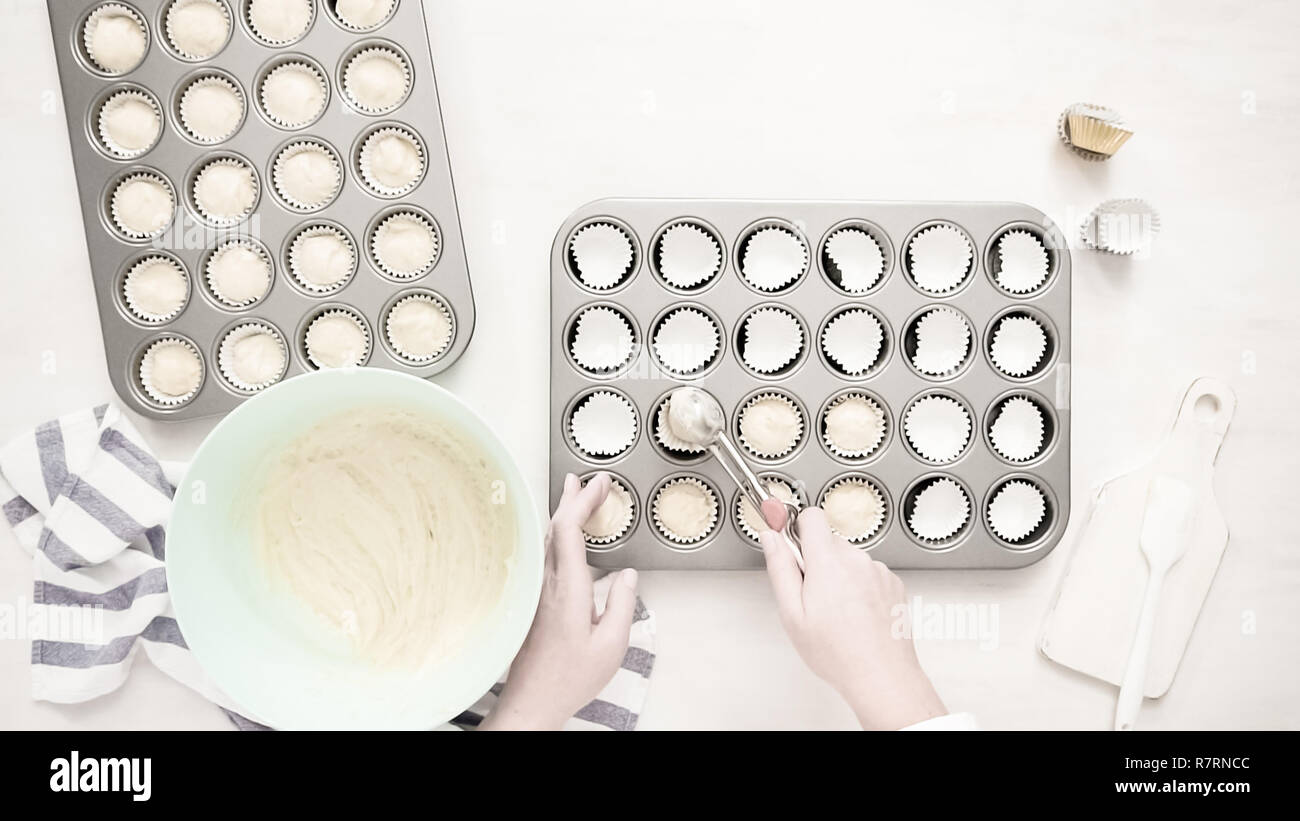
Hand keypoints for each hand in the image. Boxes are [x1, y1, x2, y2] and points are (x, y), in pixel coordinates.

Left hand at [480, 473, 638, 730]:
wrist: (531, 702)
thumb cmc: (569, 679)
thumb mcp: (612, 646)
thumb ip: (623, 605)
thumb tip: (629, 576)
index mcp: (569, 591)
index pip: (571, 531)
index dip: (584, 501)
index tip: (601, 482)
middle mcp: (547, 586)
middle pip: (554, 529)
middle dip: (571, 499)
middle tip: (586, 480)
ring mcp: (537, 594)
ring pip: (546, 542)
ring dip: (561, 516)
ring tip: (574, 498)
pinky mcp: (533, 603)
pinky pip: (544, 556)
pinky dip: (556, 536)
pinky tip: (562, 539)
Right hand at [759, 507, 947, 729]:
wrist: (881, 676)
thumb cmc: (837, 652)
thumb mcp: (792, 613)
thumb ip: (780, 568)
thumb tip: (771, 538)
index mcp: (828, 562)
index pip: (811, 516)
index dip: (797, 529)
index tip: (792, 545)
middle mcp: (857, 560)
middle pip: (829, 541)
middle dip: (817, 560)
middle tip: (812, 596)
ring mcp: (879, 571)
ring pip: (850, 559)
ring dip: (840, 575)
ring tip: (837, 612)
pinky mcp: (893, 583)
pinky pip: (869, 573)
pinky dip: (860, 587)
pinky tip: (856, 615)